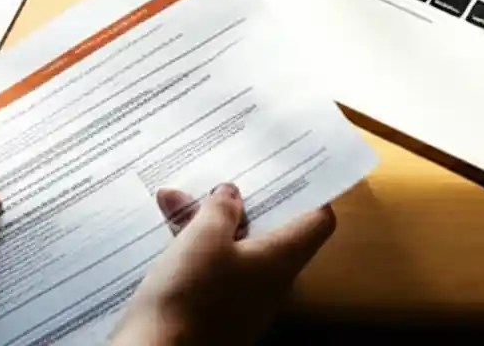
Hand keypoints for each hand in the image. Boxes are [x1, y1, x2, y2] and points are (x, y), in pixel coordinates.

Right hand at [111, 184, 335, 345]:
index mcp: (280, 259)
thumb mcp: (204, 237)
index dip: (311, 194)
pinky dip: (193, 247)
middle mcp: (269, 281)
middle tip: (221, 175)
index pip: (318, 221)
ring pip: (233, 247)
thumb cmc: (190, 297)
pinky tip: (165, 230)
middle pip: (269, 230)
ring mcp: (242, 299)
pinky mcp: (214, 312)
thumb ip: (221, 209)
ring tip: (173, 198)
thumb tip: (231, 194)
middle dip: (240, 201)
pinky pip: (212, 269)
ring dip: (207, 221)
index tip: (292, 171)